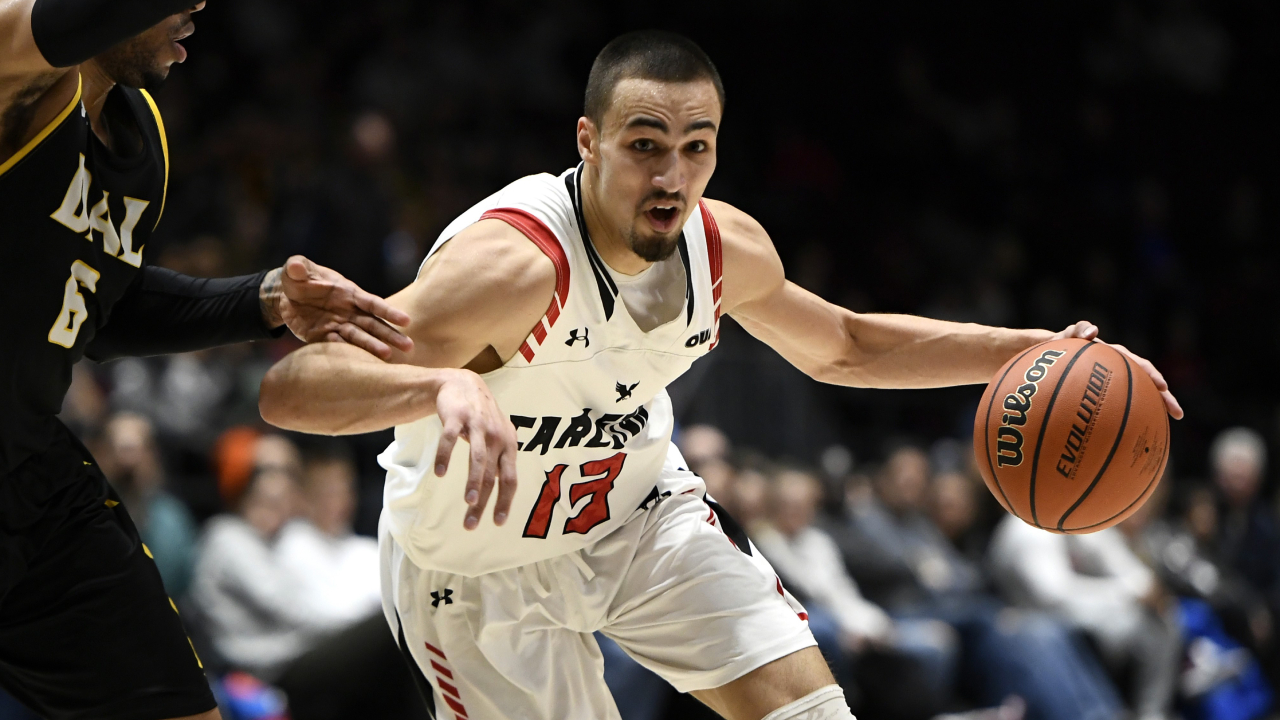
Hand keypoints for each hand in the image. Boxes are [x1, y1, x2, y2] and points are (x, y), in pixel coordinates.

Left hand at [262, 256, 413, 359]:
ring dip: (373, 346)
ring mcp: (338, 325)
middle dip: (390, 334)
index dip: (388, 311)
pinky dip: (344, 351)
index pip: (371, 303)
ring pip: (359, 337)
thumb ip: (297, 266)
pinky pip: (336, 345)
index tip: (406, 320)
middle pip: (373, 324)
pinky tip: (355, 361)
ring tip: (389, 356)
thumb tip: (296, 265)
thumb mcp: (296, 268)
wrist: (284, 296)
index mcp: (348, 293)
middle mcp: (348, 311)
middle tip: (408, 347)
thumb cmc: (297, 278)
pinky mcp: (324, 337)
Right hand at [432, 370, 518, 530]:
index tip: (497, 522)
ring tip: (468, 503)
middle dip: (483, 501)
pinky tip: (440, 473)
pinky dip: (446, 456)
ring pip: (477, 458)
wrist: (463, 383)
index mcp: (508, 445)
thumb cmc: (482, 418)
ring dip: (473, 482)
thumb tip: (502, 494)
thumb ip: (500, 462)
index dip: (505, 501)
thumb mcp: (498, 438)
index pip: (510, 479)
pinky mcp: (457, 416)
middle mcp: (497, 436)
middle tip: (471, 524)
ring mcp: (478, 425)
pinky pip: (451, 439)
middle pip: (492, 475)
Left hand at [1053, 320, 1183, 419]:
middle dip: (1164, 398)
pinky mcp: (1106, 392)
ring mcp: (1114, 381)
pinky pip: (1121, 405)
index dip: (1152, 375)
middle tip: (1177, 413)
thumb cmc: (1063, 343)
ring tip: (1166, 427)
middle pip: (1147, 383)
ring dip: (1153, 410)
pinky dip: (1130, 417)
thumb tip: (1094, 332)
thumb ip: (1079, 330)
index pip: (1140, 365)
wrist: (1055, 353)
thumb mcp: (1069, 334)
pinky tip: (1133, 436)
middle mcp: (1121, 369)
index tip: (1163, 387)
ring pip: (1139, 396)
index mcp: (1117, 356)